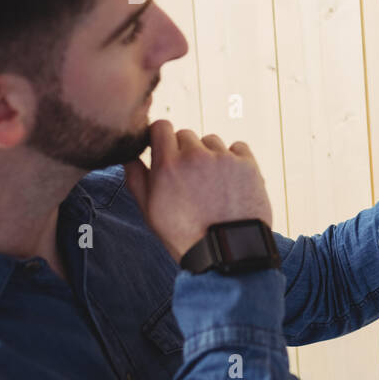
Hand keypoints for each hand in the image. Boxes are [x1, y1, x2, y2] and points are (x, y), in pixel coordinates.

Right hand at [123, 122, 273, 263]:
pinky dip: (234, 160)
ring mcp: (223, 158)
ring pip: (212, 142)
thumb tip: (130, 157)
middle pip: (186, 135)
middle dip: (185, 151)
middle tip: (190, 178)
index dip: (161, 137)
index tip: (165, 149)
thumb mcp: (150, 212)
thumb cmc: (185, 236)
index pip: (161, 126)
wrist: (227, 253)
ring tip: (212, 184)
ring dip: (210, 155)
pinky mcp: (248, 164)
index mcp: (167, 165)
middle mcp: (195, 156)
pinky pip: (238, 148)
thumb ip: (137, 179)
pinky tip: (230, 182)